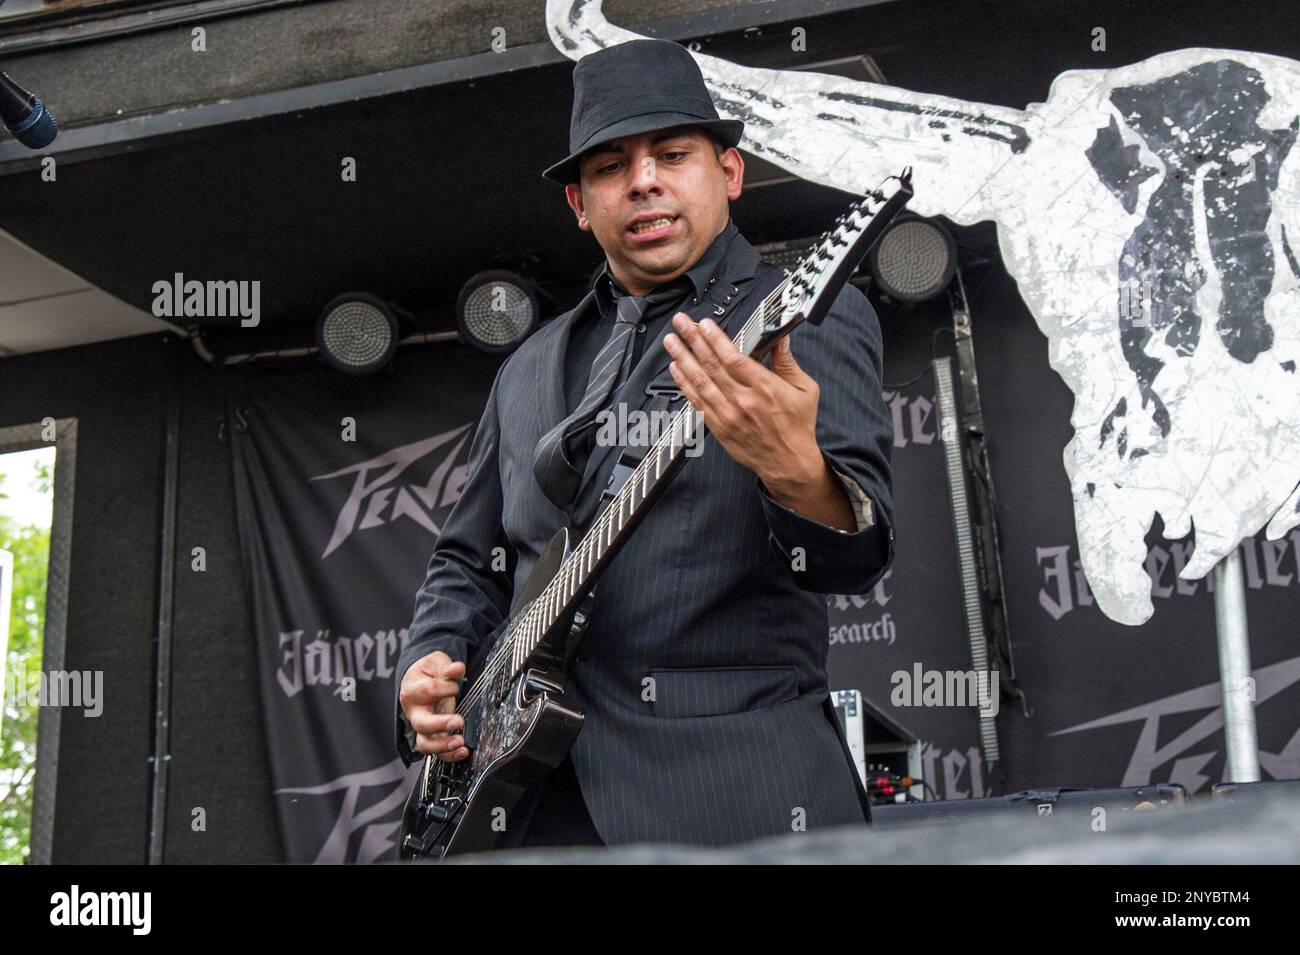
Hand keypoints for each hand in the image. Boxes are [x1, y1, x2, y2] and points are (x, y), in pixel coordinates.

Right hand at [400, 650, 468, 761]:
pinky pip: (436, 752)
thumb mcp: (435, 663)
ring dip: (443, 745)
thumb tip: (457, 668)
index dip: (445, 687)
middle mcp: (415, 712)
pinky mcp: (431, 736)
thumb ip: (446, 666)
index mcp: (413, 691)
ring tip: (459, 742)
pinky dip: (449, 755)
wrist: (418, 681)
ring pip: (425, 743)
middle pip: (421, 723)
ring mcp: (422, 726)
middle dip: (440, 724)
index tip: (455, 685)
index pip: (428, 690)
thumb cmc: (427, 673)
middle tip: (459, 721)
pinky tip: (462, 751)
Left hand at [663, 314, 821, 491]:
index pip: (734, 357)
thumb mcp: (805, 390)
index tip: (704, 324)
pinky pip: (697, 403)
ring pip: (700, 382)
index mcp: (765, 388)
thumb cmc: (797, 428)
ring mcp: (729, 415)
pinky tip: (676, 370)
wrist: (789, 463)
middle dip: (693, 340)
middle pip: (712, 365)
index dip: (715, 339)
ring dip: (683, 359)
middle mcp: (744, 400)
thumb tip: (780, 341)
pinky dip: (684, 385)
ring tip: (671, 342)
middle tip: (681, 323)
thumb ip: (787, 363)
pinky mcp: (720, 428)